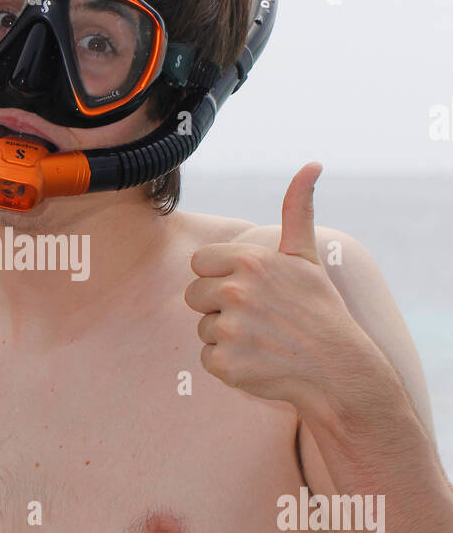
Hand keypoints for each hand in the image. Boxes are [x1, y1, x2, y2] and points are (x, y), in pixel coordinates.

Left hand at [183, 163, 365, 408]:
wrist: (338, 368)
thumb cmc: (320, 309)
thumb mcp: (307, 256)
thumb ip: (296, 209)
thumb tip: (311, 164)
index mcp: (250, 260)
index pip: (200, 264)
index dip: (220, 277)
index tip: (250, 289)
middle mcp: (236, 292)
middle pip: (195, 296)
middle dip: (218, 307)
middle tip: (258, 318)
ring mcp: (230, 330)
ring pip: (202, 328)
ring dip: (225, 337)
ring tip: (262, 340)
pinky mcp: (227, 364)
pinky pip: (207, 358)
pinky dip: (228, 364)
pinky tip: (258, 361)